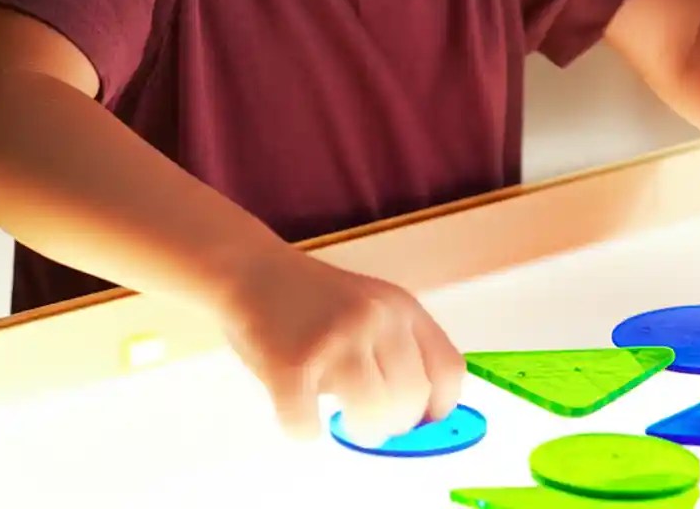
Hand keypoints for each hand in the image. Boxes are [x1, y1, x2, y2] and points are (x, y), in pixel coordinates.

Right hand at [220, 247, 464, 443]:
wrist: (251, 269)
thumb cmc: (310, 300)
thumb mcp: (369, 309)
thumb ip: (395, 348)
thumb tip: (414, 415)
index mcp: (402, 308)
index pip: (449, 370)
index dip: (441, 406)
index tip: (423, 422)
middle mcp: (376, 319)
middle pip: (412, 397)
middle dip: (395, 424)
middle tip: (374, 425)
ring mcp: (335, 339)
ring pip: (372, 414)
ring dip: (361, 431)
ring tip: (346, 423)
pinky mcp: (291, 363)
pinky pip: (307, 424)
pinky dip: (304, 431)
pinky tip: (300, 415)